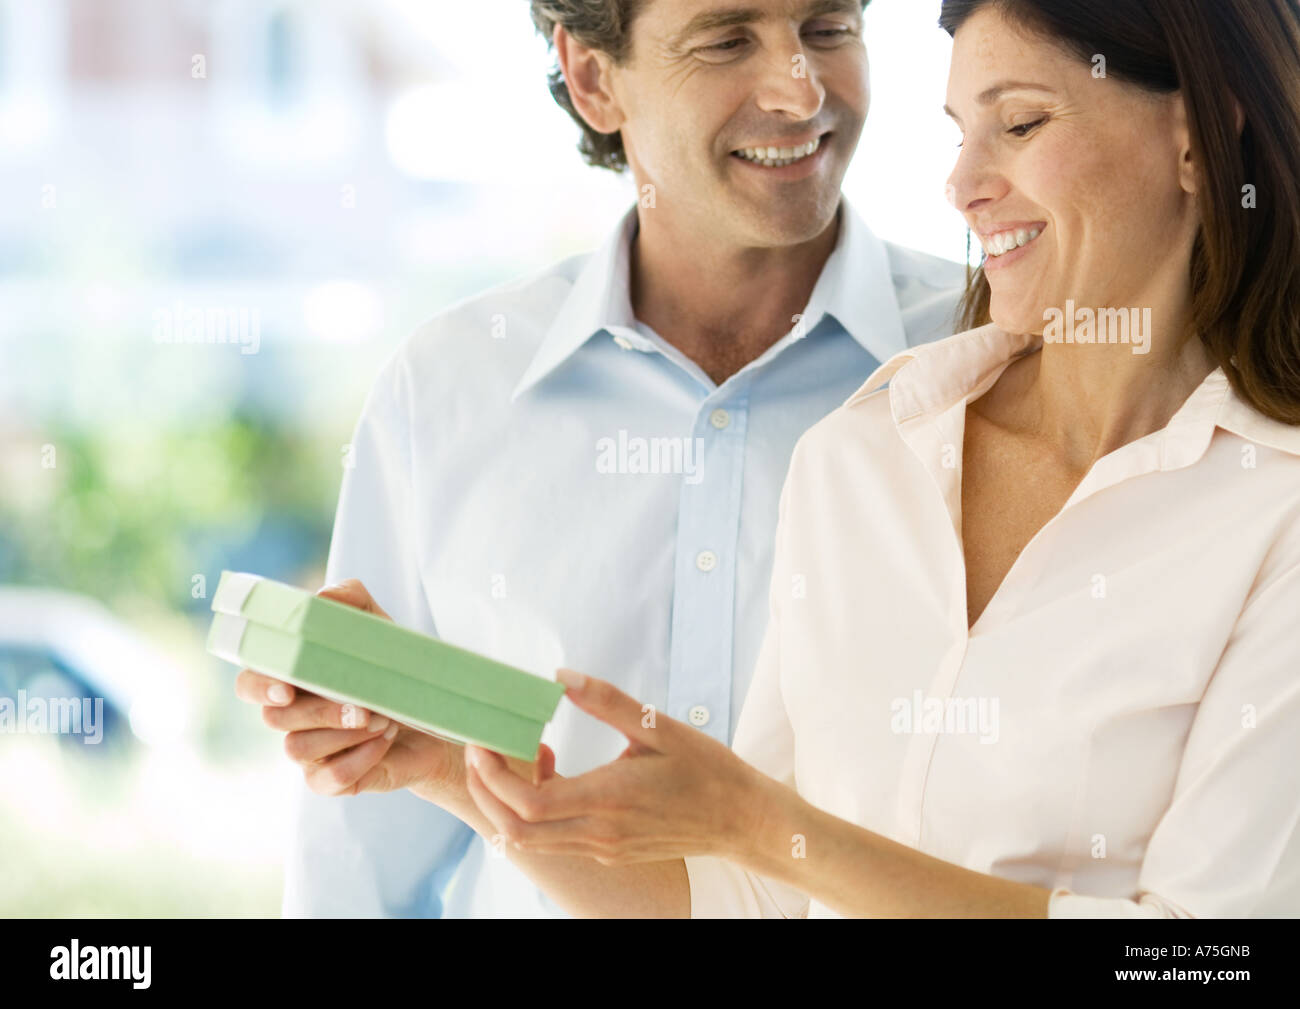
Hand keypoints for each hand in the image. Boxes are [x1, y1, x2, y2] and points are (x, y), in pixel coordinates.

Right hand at [235, 578, 553, 807]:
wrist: (433, 717)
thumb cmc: (393, 668)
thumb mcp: (379, 626)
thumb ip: (350, 600)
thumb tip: (323, 597)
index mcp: (293, 679)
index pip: (249, 682)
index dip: (260, 686)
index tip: (288, 688)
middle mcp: (292, 716)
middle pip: (274, 717)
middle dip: (320, 710)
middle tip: (364, 705)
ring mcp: (308, 752)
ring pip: (297, 748)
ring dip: (344, 733)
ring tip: (385, 719)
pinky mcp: (330, 780)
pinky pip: (329, 778)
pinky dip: (359, 759)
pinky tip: (383, 742)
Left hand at [463, 670, 765, 865]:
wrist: (742, 820)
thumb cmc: (706, 770)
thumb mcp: (659, 726)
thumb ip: (605, 701)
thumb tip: (559, 676)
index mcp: (610, 799)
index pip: (529, 804)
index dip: (494, 776)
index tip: (485, 741)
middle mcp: (600, 832)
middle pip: (515, 830)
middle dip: (485, 792)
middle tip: (483, 749)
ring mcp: (602, 847)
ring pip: (529, 839)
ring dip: (507, 801)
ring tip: (520, 755)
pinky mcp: (608, 851)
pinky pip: (554, 837)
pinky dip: (535, 809)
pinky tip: (554, 770)